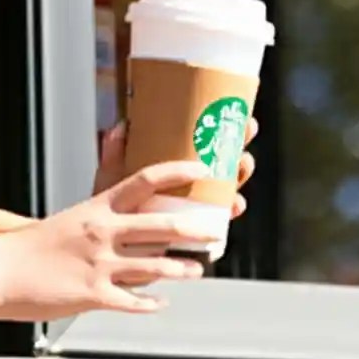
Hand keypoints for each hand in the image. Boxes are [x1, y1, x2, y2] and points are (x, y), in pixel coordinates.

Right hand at [0, 161, 218, 319]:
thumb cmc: (38, 243)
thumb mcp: (76, 212)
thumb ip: (106, 191)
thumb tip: (120, 141)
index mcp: (99, 207)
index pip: (146, 179)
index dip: (179, 170)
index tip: (203, 167)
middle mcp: (103, 232)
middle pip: (162, 226)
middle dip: (195, 230)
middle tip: (215, 231)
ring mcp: (99, 265)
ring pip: (155, 266)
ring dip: (182, 269)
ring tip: (196, 269)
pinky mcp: (92, 295)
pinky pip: (133, 301)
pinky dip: (151, 303)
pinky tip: (162, 303)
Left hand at [92, 119, 257, 217]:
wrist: (111, 248)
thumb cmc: (111, 210)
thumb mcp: (112, 179)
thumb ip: (114, 155)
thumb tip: (120, 125)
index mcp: (172, 164)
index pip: (202, 140)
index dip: (223, 124)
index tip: (234, 110)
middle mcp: (191, 183)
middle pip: (223, 157)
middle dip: (241, 142)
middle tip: (247, 129)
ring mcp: (198, 206)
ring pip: (229, 184)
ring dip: (241, 172)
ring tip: (242, 163)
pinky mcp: (199, 230)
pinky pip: (224, 217)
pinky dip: (232, 209)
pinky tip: (235, 203)